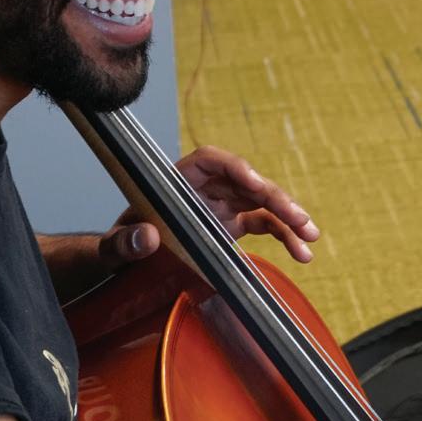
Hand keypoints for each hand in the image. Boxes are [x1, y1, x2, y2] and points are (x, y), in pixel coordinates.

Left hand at [98, 145, 319, 269]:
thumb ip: (123, 241)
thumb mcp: (111, 247)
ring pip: (262, 202)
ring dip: (288, 216)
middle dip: (274, 197)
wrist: (122, 260)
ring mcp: (222, 205)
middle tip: (297, 218)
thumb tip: (145, 236)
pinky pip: (264, 225)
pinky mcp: (232, 226)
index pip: (209, 160)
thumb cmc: (115, 246)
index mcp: (176, 181)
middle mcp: (204, 188)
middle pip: (245, 182)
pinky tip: (302, 252)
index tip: (254, 183)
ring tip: (310, 235)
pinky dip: (284, 236)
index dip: (235, 167)